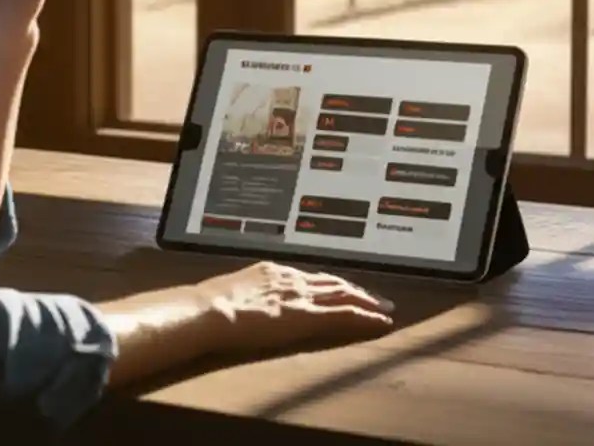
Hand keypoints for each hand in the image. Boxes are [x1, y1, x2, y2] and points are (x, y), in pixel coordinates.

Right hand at [194, 261, 394, 355]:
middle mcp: (292, 278)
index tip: (345, 289)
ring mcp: (301, 295)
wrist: (209, 310)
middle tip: (378, 298)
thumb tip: (245, 303)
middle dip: (357, 290)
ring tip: (385, 309)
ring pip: (344, 295)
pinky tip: (380, 322)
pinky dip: (365, 317)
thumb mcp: (231, 292)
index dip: (332, 284)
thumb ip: (246, 294)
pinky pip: (344, 314)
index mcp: (273, 271)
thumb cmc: (208, 307)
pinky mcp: (307, 315)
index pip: (312, 277)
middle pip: (333, 282)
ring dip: (367, 301)